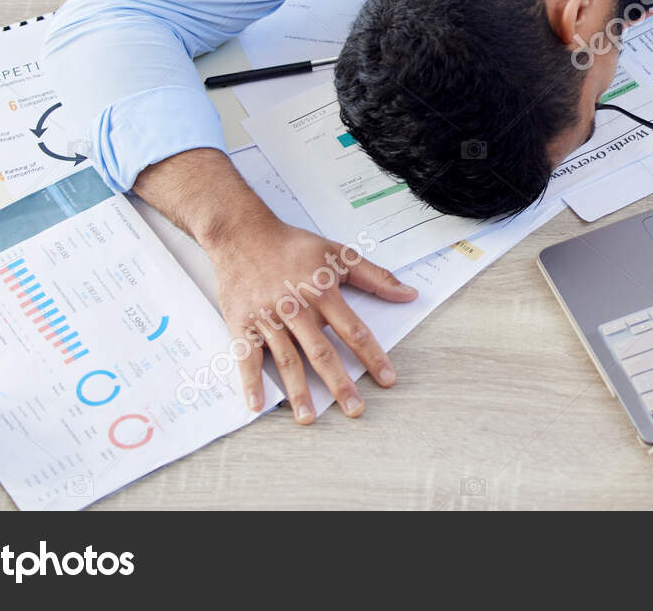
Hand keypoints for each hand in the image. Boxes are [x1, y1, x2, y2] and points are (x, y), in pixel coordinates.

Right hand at [209, 211, 417, 421]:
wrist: (243, 234)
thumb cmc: (293, 245)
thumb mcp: (338, 253)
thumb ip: (376, 276)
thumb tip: (409, 294)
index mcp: (322, 291)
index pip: (354, 330)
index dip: (372, 356)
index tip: (387, 379)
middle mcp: (296, 308)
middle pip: (321, 352)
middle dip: (339, 383)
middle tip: (354, 409)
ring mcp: (268, 318)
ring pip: (286, 359)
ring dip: (298, 391)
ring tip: (309, 418)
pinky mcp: (243, 323)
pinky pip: (246, 357)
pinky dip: (250, 381)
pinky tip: (258, 404)